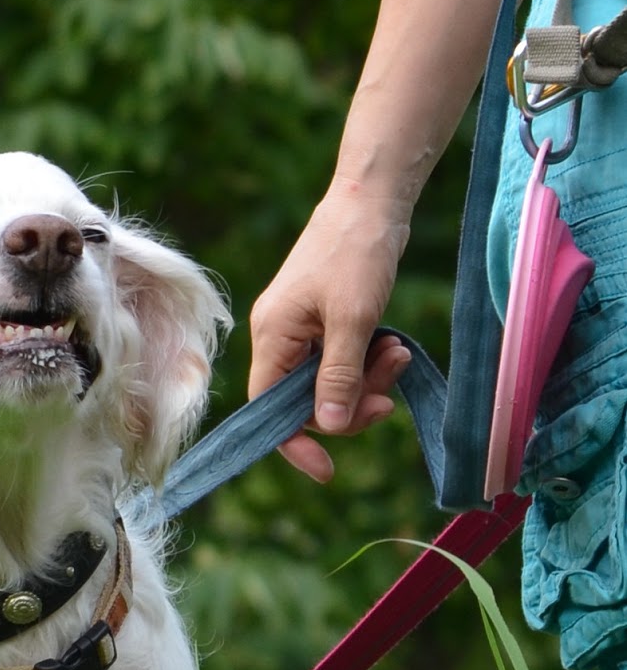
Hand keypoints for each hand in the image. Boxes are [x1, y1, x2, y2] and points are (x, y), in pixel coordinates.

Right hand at [247, 184, 412, 479]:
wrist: (371, 199)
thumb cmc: (357, 252)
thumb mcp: (352, 319)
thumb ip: (339, 375)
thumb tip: (331, 426)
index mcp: (272, 337)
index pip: (270, 410)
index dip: (296, 443)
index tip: (329, 470)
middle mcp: (279, 337)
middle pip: (304, 400)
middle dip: (349, 403)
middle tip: (389, 395)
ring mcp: (300, 329)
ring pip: (328, 381)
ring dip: (366, 379)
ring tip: (399, 355)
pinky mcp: (322, 321)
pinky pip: (341, 359)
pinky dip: (367, 361)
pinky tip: (394, 346)